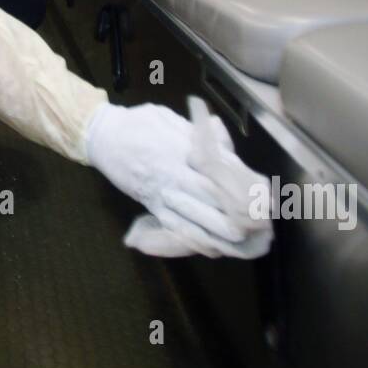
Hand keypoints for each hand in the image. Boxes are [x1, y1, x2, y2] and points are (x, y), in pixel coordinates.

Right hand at [84, 99, 272, 258]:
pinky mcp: (152, 207)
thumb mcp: (170, 118)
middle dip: (240, 214)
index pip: (220, 172)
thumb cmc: (138, 123)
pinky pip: (176, 230)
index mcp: (181, 151)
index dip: (244, 185)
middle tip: (265, 224)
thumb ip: (199, 131)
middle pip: (213, 200)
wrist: (102, 137)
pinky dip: (196, 242)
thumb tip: (222, 137)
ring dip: (223, 234)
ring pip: (196, 221)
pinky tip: (214, 249)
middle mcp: (173, 176)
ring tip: (248, 242)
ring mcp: (162, 195)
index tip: (265, 194)